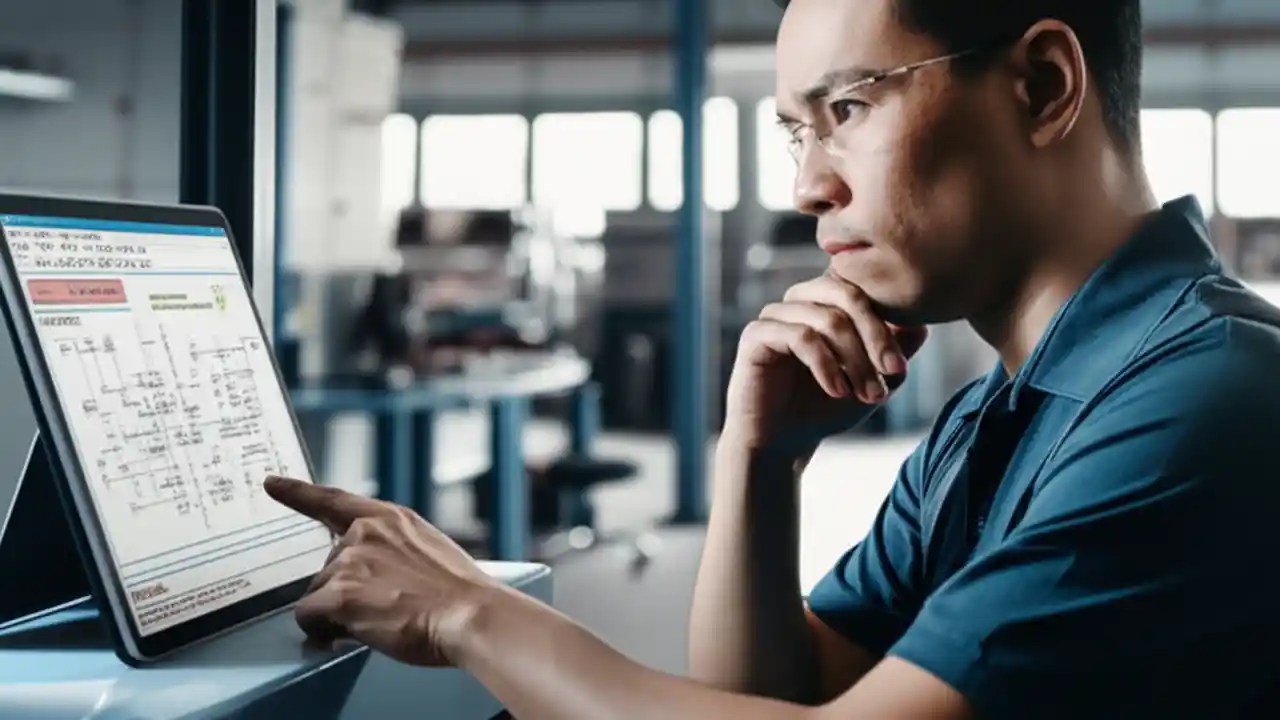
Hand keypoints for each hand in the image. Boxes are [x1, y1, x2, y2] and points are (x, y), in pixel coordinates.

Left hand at [263, 476, 498, 666]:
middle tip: (384, 611)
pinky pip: (308, 616)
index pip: (334, 500)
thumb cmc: (460, 595)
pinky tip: (347, 635)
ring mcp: (351, 562)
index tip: (271, 483)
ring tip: (381, 623)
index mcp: (390, 519)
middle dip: (344, 592)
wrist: (471, 614)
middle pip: (328, 567)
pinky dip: (321, 630)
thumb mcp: (429, 552)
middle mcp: (365, 533)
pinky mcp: (340, 594)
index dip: (298, 492)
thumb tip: (374, 579)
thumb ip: (394, 552)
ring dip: (338, 613)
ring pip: (318, 594)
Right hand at [723, 273, 927, 456]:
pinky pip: (800, 337)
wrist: (782, 443)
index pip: (864, 289)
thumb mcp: (873, 379)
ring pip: (828, 318)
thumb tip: (922, 322)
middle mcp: (800, 299)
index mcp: (826, 300)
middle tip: (893, 373)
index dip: (888, 322)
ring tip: (867, 395)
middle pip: (847, 293)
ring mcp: (776, 314)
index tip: (899, 367)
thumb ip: (896, 351)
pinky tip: (836, 391)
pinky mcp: (756, 334)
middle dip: (876, 336)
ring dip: (855, 360)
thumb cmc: (825, 408)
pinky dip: (826, 365)